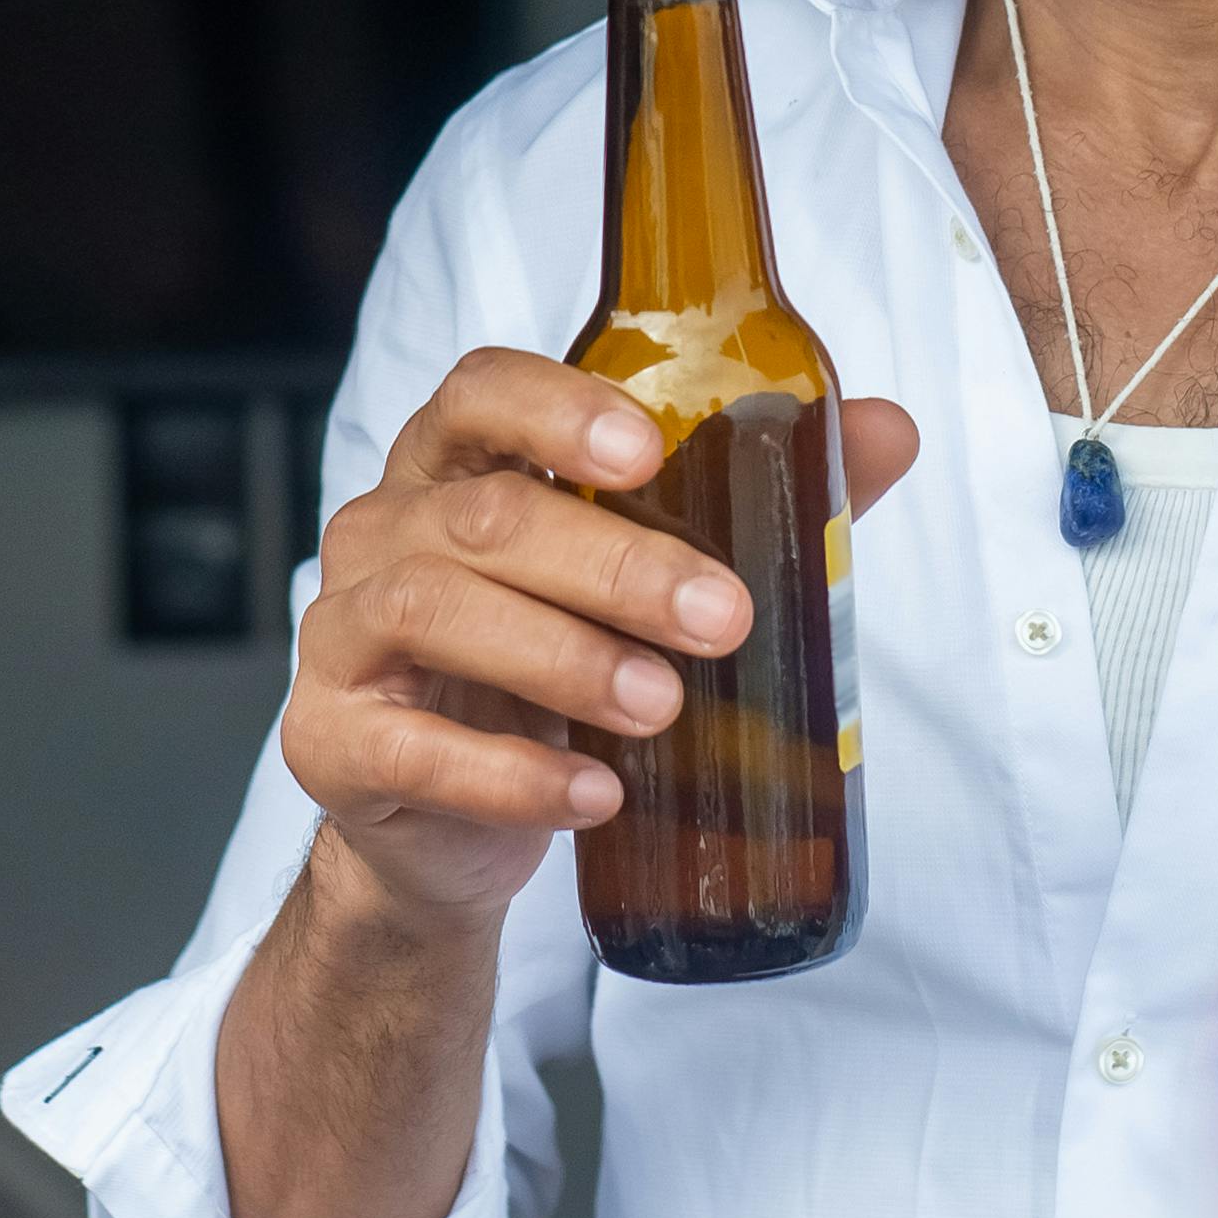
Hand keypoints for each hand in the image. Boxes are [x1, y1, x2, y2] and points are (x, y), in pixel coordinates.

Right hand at [280, 349, 922, 930]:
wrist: (449, 826)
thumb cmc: (549, 666)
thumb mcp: (647, 577)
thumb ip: (763, 501)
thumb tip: (888, 433)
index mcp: (456, 462)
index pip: (480, 390)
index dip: (555, 408)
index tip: (645, 449)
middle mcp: (384, 529)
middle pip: (488, 515)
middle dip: (615, 565)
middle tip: (723, 619)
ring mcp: (341, 632)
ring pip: (437, 613)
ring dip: (563, 659)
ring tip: (663, 706)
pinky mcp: (329, 740)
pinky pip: (410, 746)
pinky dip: (510, 775)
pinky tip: (594, 794)